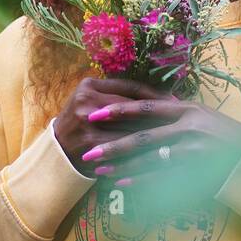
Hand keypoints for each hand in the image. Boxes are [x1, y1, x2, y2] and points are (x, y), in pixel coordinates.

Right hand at [52, 76, 168, 177]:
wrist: (57, 154)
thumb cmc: (82, 125)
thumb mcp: (93, 103)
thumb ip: (118, 96)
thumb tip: (162, 95)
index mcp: (89, 86)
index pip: (131, 87)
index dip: (156, 94)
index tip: (177, 101)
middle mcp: (87, 101)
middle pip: (134, 107)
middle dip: (161, 115)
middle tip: (183, 121)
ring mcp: (88, 123)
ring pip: (131, 128)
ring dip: (156, 135)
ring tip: (177, 137)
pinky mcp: (92, 145)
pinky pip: (125, 148)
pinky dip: (143, 152)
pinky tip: (161, 154)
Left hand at [81, 97, 240, 202]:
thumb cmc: (228, 137)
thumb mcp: (204, 117)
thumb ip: (177, 115)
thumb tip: (148, 109)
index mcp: (188, 109)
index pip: (146, 106)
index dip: (119, 109)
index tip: (95, 113)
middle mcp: (190, 125)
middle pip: (142, 134)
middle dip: (112, 143)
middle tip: (87, 149)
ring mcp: (195, 148)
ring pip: (149, 157)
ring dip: (122, 165)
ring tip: (99, 170)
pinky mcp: (199, 170)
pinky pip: (164, 177)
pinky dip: (142, 181)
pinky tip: (123, 185)